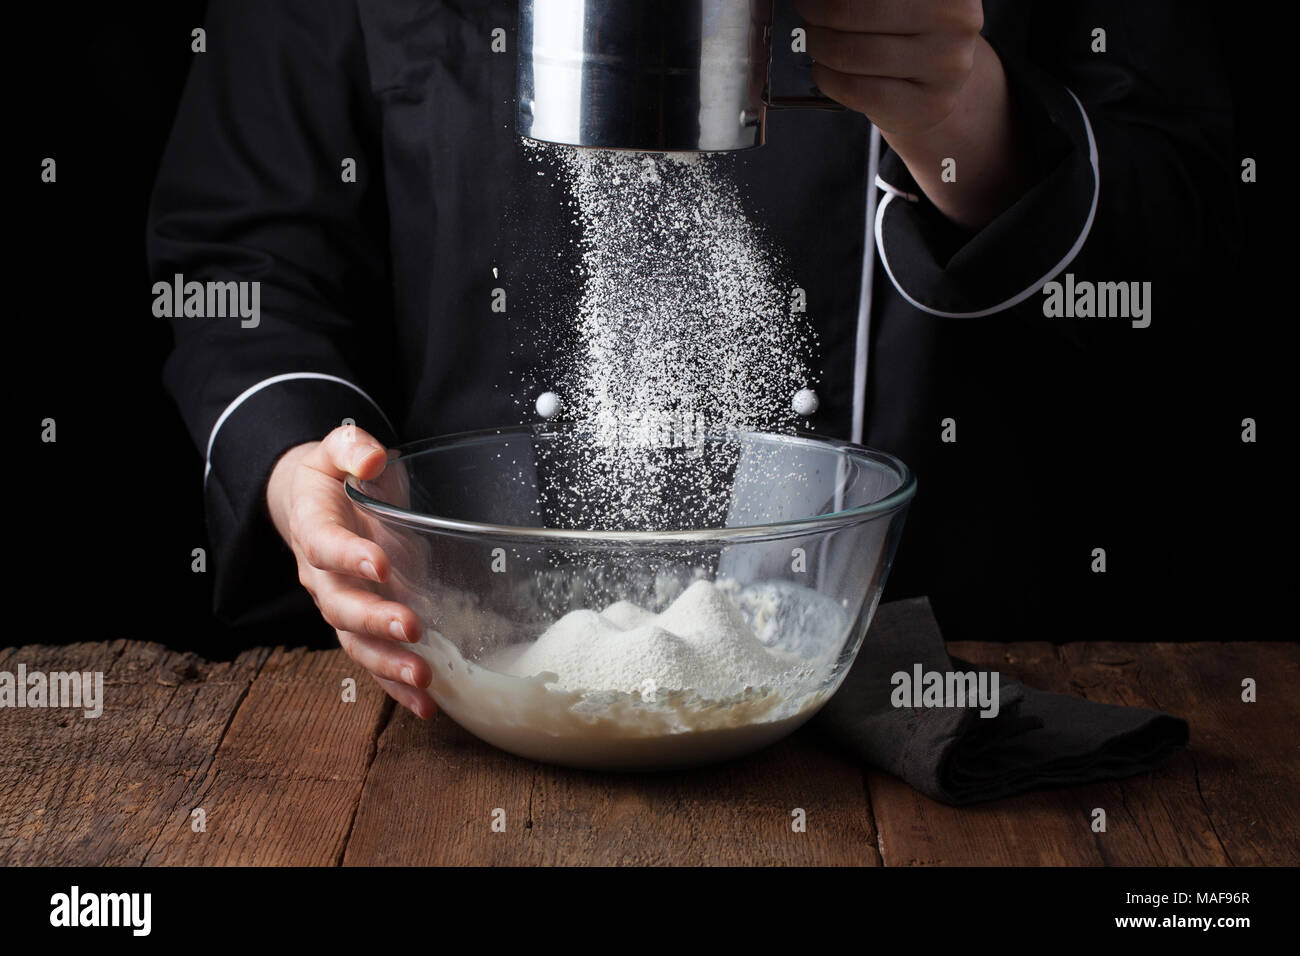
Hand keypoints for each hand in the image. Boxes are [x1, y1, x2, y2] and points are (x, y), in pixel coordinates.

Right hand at [266, 425, 434, 717]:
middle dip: (374, 620)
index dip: (349, 557)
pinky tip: (428, 705)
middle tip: (409, 627)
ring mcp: (342, 605)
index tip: (380, 563)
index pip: (326, 546)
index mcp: (314, 529)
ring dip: (389, 664)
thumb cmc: (334, 476)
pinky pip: (377, 661)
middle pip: (341, 606)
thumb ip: (352, 448)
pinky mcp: (364, 625)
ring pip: (357, 643)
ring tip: (423, 679)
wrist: (312, 503)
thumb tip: (371, 460)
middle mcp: (322, 576)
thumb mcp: (337, 449)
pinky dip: (398, 686)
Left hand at [794, 0, 983, 134]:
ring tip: (815, 42)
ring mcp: (947, 65)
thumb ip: (862, 1)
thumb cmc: (908, 33)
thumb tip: (816, 1)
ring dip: (818, 47)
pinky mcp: (930, 104)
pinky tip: (823, 71)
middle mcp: (955, 20)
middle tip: (807, 15)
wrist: (936, 82)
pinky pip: (858, 90)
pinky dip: (828, 79)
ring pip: (851, 53)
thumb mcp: (895, 3)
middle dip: (816, 15)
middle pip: (850, 11)